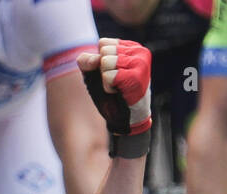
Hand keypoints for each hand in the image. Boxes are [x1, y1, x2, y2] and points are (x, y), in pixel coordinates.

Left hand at [78, 39, 151, 157]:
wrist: (125, 118)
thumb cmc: (111, 95)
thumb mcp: (93, 75)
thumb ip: (86, 61)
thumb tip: (95, 59)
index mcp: (131, 46)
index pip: (103, 43)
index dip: (99, 62)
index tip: (112, 73)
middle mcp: (139, 51)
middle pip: (104, 51)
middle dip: (103, 70)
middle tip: (115, 82)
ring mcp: (140, 62)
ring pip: (105, 62)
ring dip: (106, 80)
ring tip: (118, 87)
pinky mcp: (137, 76)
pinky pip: (108, 76)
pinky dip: (108, 87)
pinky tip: (118, 92)